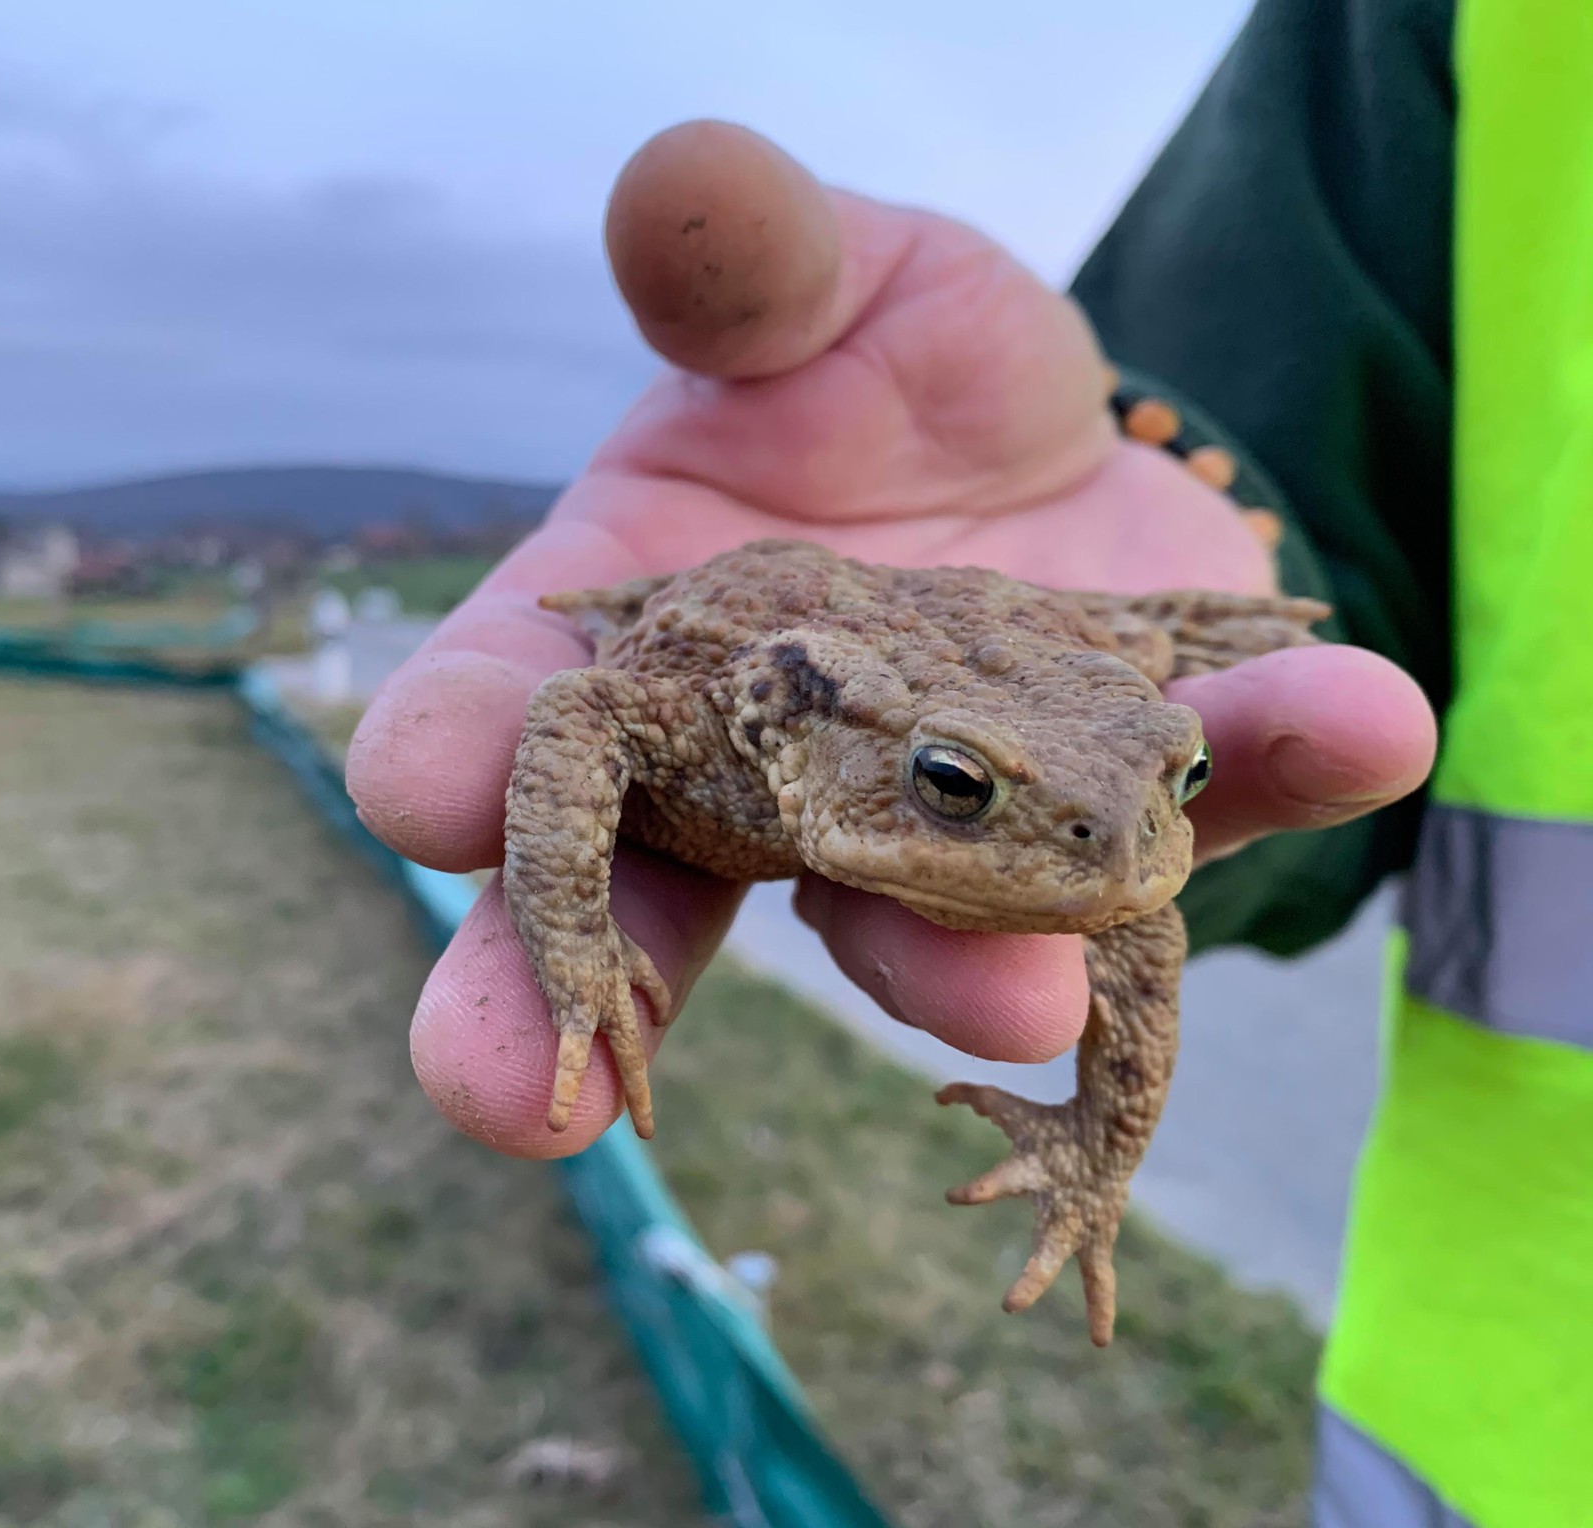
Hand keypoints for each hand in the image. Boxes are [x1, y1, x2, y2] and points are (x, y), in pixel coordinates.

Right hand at [347, 121, 1435, 1158]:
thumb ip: (748, 265)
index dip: (452, 764)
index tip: (428, 798)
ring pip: (902, 925)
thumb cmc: (868, 375)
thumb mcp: (812, 293)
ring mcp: (915, 835)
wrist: (1049, 443)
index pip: (508, 730)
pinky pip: (1170, 814)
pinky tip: (1346, 720)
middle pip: (642, 917)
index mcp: (639, 656)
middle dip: (589, 1001)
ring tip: (1028, 991)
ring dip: (952, 957)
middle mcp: (748, 786)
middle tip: (548, 1103)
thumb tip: (680, 179)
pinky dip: (1258, 770)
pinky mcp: (1093, 818)